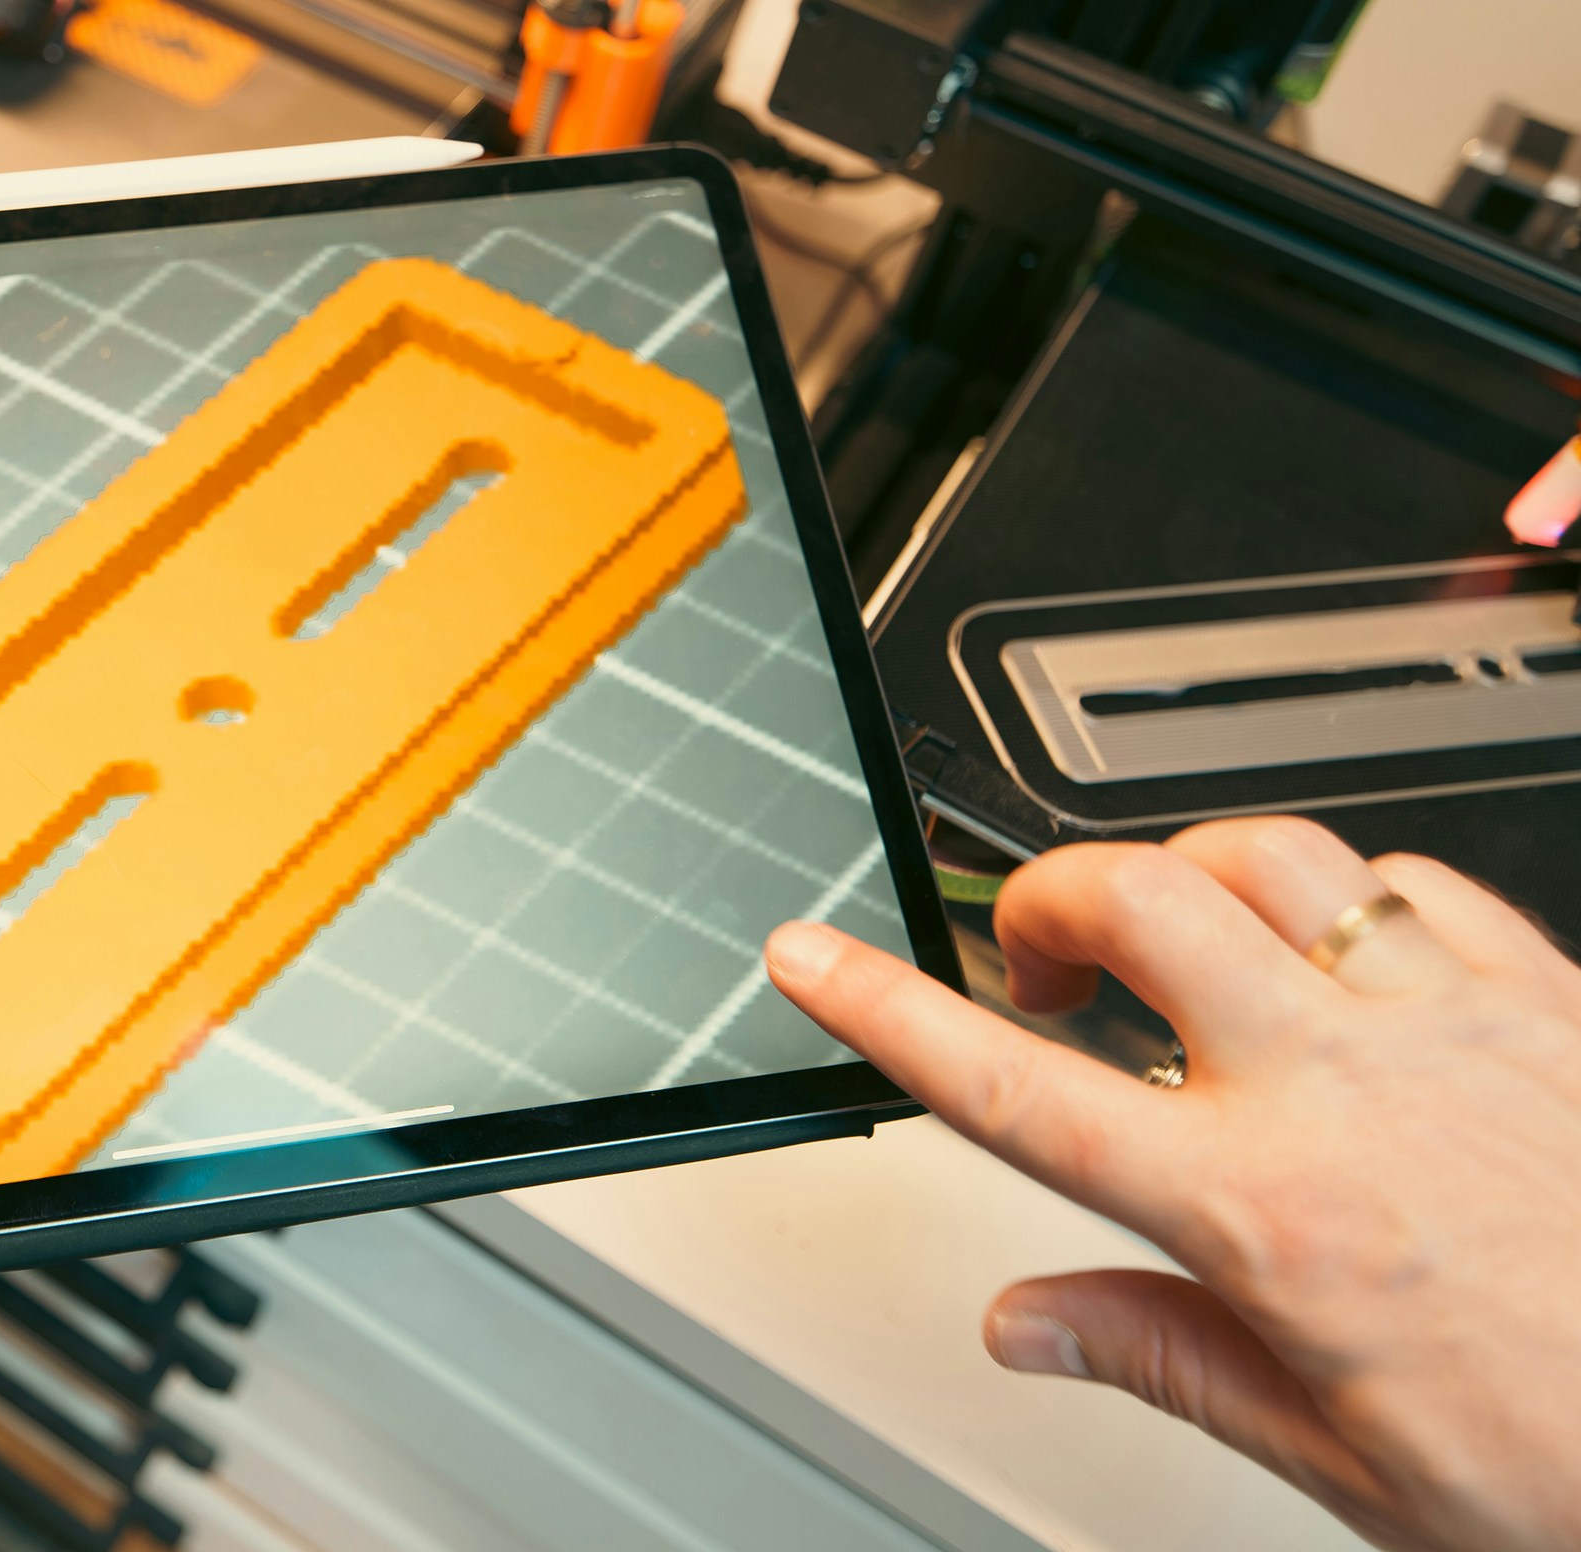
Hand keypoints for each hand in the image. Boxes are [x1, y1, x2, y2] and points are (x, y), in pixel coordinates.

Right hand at [765, 817, 1580, 1551]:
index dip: (885, 1010)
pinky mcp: (1551, 992)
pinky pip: (1409, 876)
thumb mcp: (1343, 1462)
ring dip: (1186, 875)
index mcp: (1265, 1221)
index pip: (1013, 1091)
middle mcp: (1344, 1092)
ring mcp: (1453, 1023)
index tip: (813, 960)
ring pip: (1261, 851)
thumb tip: (1031, 1322)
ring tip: (1182, 939)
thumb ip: (1166, 1355)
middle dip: (1040, 902)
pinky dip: (1344, 892)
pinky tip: (1345, 954)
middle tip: (1038, 962)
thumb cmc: (1579, 1466)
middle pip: (1126, 900)